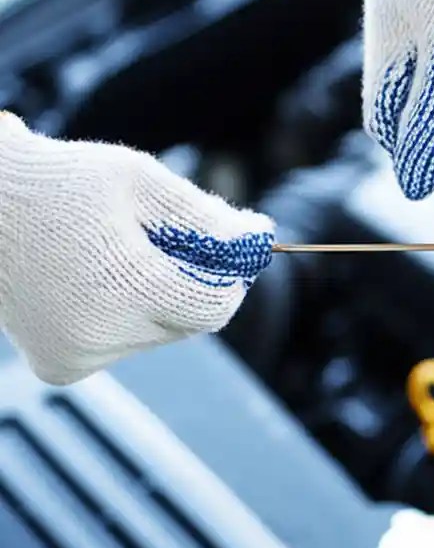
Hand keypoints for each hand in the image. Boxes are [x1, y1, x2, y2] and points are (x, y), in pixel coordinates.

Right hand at [0, 112, 274, 384]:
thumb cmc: (62, 183)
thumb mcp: (142, 180)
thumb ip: (205, 216)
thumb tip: (259, 238)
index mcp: (126, 289)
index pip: (216, 307)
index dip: (230, 278)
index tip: (226, 249)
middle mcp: (101, 335)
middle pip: (188, 323)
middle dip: (190, 285)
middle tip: (162, 243)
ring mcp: (76, 357)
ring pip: (156, 336)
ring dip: (155, 302)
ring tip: (115, 257)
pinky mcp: (60, 367)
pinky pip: (120, 346)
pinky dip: (122, 319)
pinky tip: (92, 283)